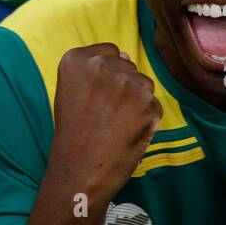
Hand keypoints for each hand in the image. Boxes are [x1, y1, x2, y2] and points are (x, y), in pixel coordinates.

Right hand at [46, 45, 161, 203]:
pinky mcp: (147, 103)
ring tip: (115, 125)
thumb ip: (96, 69)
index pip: (110, 52)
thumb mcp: (71, 92)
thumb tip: (127, 54)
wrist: (79, 172)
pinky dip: (147, 119)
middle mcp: (101, 65)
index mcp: (77, 59)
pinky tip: (128, 133)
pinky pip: (154, 104)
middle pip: (128, 67)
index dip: (106, 77)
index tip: (95, 97)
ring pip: (144, 83)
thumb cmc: (74, 134)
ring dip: (136, 102)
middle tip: (104, 116)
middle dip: (122, 88)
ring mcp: (126, 83)